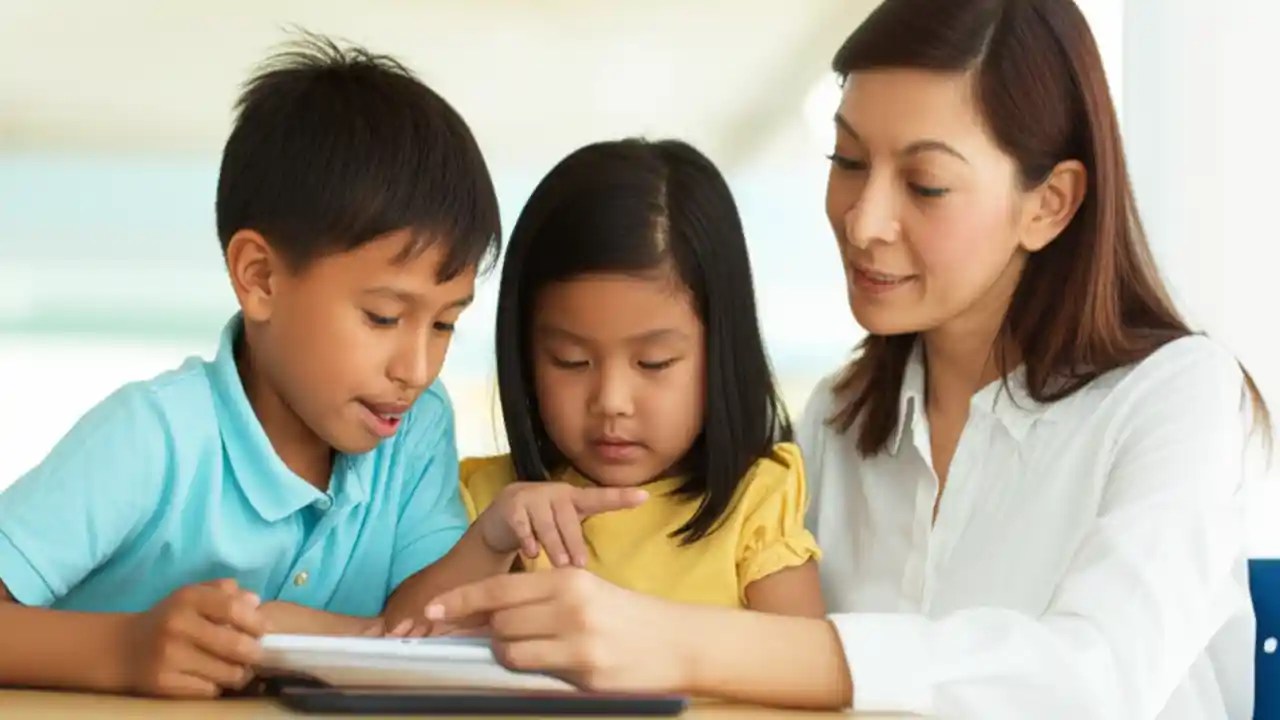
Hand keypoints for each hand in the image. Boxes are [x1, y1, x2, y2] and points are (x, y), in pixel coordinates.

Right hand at [121, 579, 266, 697]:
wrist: (123, 649)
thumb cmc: (170, 619)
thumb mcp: (193, 596)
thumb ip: (225, 593)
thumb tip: (255, 601)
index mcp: (188, 598)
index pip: (233, 609)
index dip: (256, 622)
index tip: (265, 631)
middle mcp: (178, 626)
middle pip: (236, 646)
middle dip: (254, 653)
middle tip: (256, 654)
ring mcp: (170, 657)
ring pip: (227, 673)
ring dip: (240, 673)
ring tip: (237, 667)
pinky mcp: (164, 684)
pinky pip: (209, 690)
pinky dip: (217, 686)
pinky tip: (212, 677)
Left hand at [423, 567, 692, 692]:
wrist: (680, 642)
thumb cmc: (627, 617)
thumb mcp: (587, 592)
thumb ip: (543, 598)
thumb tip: (490, 612)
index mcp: (568, 579)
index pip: (498, 588)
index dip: (459, 600)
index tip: (431, 611)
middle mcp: (570, 606)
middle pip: (498, 621)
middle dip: (491, 631)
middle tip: (499, 635)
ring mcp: (577, 642)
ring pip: (510, 649)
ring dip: (510, 652)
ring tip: (539, 650)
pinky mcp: (585, 674)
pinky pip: (534, 673)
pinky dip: (533, 670)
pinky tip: (555, 665)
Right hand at [478, 482, 646, 567]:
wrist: (502, 517)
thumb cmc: (542, 525)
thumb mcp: (563, 526)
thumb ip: (577, 540)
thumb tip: (593, 575)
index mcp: (574, 498)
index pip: (600, 497)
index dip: (621, 497)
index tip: (645, 496)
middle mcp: (556, 493)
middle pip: (569, 518)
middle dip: (574, 542)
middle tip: (580, 565)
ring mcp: (533, 497)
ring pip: (547, 523)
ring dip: (554, 544)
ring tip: (560, 565)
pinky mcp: (512, 507)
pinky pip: (523, 526)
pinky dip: (528, 540)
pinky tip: (532, 553)